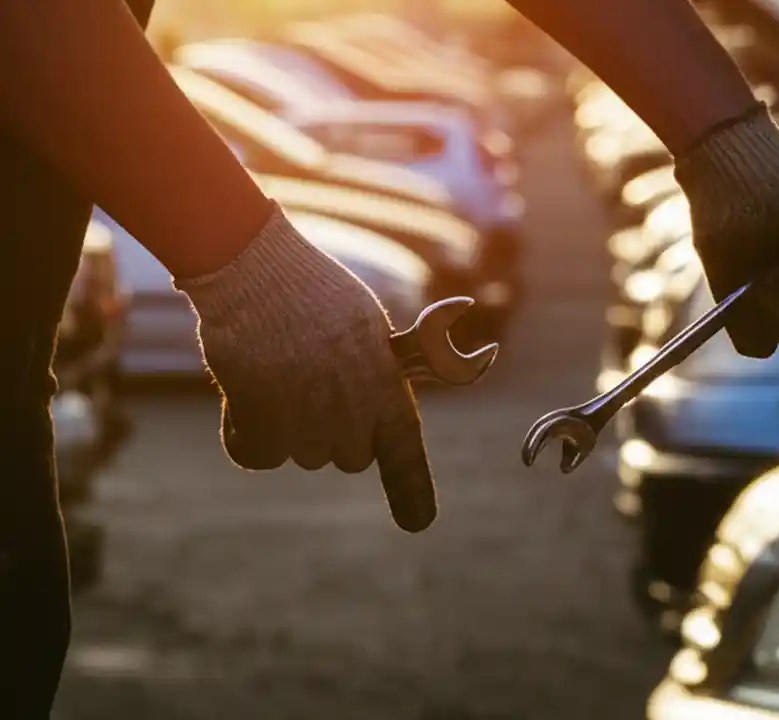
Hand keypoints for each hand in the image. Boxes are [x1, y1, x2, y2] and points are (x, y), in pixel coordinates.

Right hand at [176, 204, 434, 531]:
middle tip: (316, 380)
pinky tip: (250, 391)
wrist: (257, 275)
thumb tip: (416, 387)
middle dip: (336, 429)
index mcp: (386, 393)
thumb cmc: (317, 295)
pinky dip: (249, 432)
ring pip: (302, 453)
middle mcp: (351, 421)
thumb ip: (384, 377)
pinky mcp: (260, 434)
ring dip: (291, 425)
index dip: (412, 492)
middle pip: (349, 456)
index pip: (405, 456)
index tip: (419, 523)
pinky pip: (259, 454)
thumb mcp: (372, 331)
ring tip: (282, 371)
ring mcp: (305, 432)